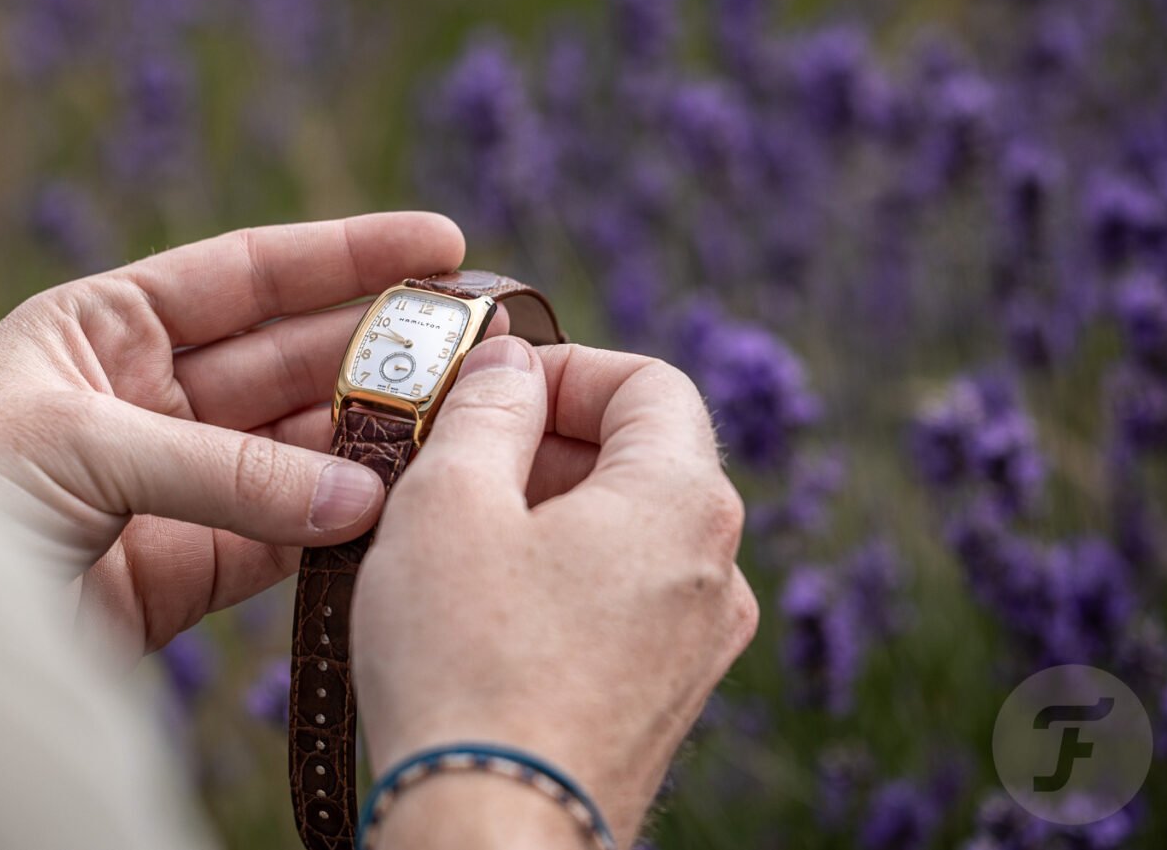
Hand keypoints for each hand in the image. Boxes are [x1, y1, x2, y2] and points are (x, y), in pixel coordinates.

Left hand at [0, 213, 464, 663]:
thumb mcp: (77, 444)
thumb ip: (222, 468)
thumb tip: (357, 497)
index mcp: (106, 325)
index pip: (248, 274)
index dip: (346, 253)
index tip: (442, 240)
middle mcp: (150, 396)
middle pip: (291, 358)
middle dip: (381, 348)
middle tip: (479, 345)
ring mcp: (175, 483)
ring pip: (300, 448)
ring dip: (375, 439)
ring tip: (465, 427)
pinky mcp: (184, 572)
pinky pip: (283, 537)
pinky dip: (340, 527)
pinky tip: (400, 508)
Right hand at [352, 336, 759, 845]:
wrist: (492, 833)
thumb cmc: (466, 666)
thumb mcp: (449, 499)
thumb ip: (486, 407)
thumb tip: (509, 364)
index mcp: (684, 501)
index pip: (650, 382)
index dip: (565, 367)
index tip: (491, 386)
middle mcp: (717, 571)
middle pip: (642, 457)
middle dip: (545, 438)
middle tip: (453, 455)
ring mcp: (699, 644)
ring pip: (628, 532)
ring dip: (546, 509)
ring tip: (456, 532)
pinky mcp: (665, 701)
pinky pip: (623, 600)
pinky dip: (562, 575)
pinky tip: (484, 604)